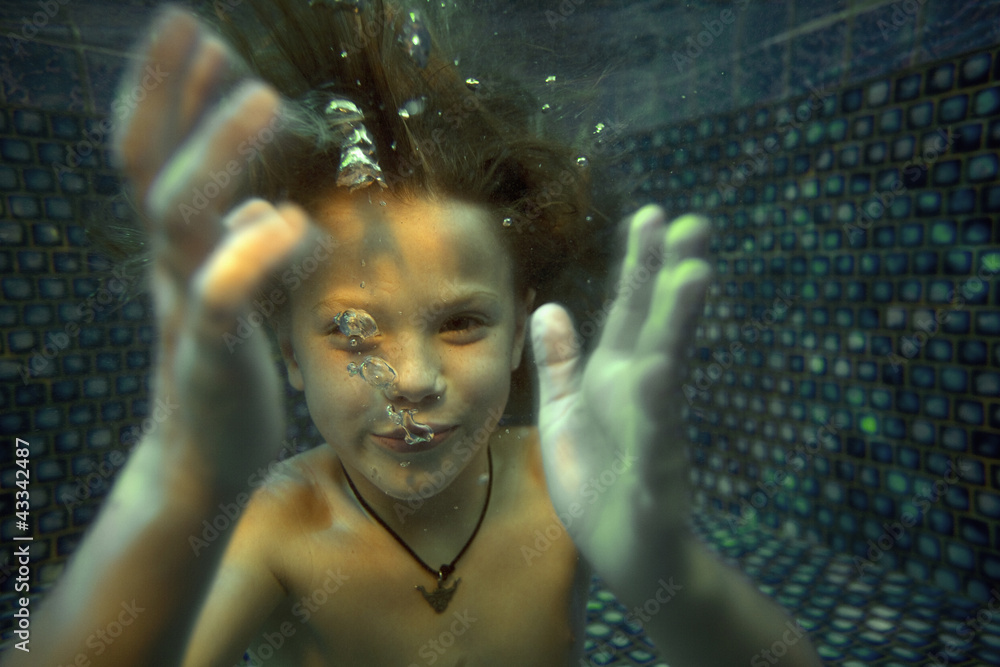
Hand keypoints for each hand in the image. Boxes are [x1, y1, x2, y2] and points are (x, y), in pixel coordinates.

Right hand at [114, 9, 309, 494]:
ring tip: (263, 94)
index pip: (160, 157)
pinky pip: (222, 296)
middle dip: (168, 92)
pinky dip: (252, 253)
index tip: (199, 36)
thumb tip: (259, 208)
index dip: (172, 95)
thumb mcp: (229, 300)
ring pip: (181, 215)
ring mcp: (187, 306)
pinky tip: (289, 219)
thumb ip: (238, 249)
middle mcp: (173, 266)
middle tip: (190, 22)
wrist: (205, 458)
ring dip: (219, 151)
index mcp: (178, 251)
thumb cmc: (223, 373)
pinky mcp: (212, 352)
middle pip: (150, 165)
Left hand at [530, 206, 711, 593]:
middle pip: (656, 327)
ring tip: (693, 276)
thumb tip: (548, 307)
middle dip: (671, 275)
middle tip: (693, 223)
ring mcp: (654, 434)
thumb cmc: (599, 482)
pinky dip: (656, 408)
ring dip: (678, 325)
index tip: (652, 215)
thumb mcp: (566, 413)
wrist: (627, 553)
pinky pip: (656, 440)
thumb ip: (560, 363)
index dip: (639, 265)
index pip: (630, 311)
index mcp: (617, 377)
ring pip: (666, 371)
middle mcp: (642, 395)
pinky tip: (659, 372)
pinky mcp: (655, 478)